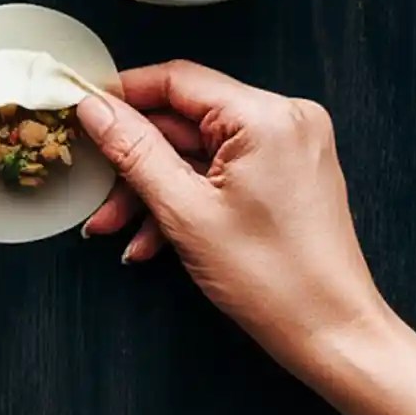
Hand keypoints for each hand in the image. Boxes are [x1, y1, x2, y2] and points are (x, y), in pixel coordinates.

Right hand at [78, 60, 388, 371]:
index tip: (83, 112)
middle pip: (184, 121)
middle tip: (94, 190)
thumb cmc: (273, 279)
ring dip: (152, 190)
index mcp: (266, 116)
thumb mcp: (184, 211)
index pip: (177, 80)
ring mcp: (288, 148)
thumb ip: (134, 151)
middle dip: (134, 162)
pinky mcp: (285, 176)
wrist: (332, 334)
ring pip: (197, 153)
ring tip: (115, 229)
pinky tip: (152, 240)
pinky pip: (220, 173)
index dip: (123, 95)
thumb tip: (95, 109)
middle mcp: (284, 120)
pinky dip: (185, 200)